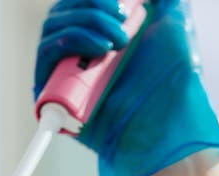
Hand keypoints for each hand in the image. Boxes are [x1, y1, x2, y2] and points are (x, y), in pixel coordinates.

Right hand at [34, 0, 218, 175]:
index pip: (78, 4)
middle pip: (61, 12)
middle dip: (91, 8)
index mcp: (97, 35)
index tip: (121, 2)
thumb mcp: (172, 26)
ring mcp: (62, 74)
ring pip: (51, 28)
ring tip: (117, 42)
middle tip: (123, 22)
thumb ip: (160, 1)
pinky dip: (70, 41)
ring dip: (84, 24)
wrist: (165, 121)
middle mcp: (76, 54)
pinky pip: (46, 53)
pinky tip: (99, 51)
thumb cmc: (171, 81)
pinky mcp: (50, 94)